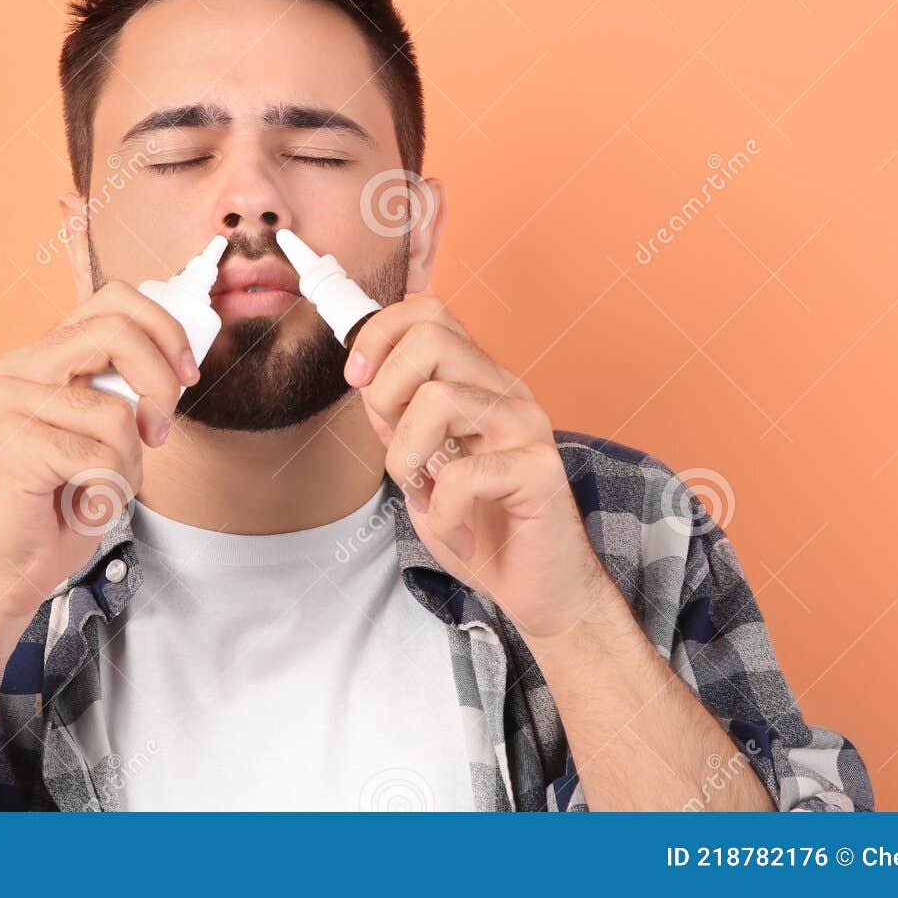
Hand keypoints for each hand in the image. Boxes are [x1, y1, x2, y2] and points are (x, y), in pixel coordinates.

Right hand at [0, 281, 198, 617]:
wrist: (7, 569)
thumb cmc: (58, 503)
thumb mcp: (101, 431)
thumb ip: (124, 388)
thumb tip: (180, 360)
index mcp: (40, 356)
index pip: (113, 299)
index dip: (163, 329)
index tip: (187, 375)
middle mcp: (16, 367)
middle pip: (116, 330)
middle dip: (160, 382)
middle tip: (159, 431)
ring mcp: (7, 402)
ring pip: (114, 409)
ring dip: (130, 461)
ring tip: (102, 485)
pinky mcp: (12, 443)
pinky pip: (100, 455)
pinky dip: (110, 488)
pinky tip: (82, 503)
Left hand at [346, 295, 609, 640]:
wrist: (537, 587)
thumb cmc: (481, 525)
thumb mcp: (421, 464)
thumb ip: (397, 420)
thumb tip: (366, 378)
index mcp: (478, 380)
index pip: (427, 310)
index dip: (379, 335)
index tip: (358, 380)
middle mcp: (506, 390)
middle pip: (429, 335)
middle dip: (386, 394)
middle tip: (401, 450)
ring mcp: (526, 425)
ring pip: (437, 397)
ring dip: (408, 461)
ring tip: (428, 497)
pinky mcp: (540, 469)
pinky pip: (460, 474)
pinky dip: (442, 513)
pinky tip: (460, 532)